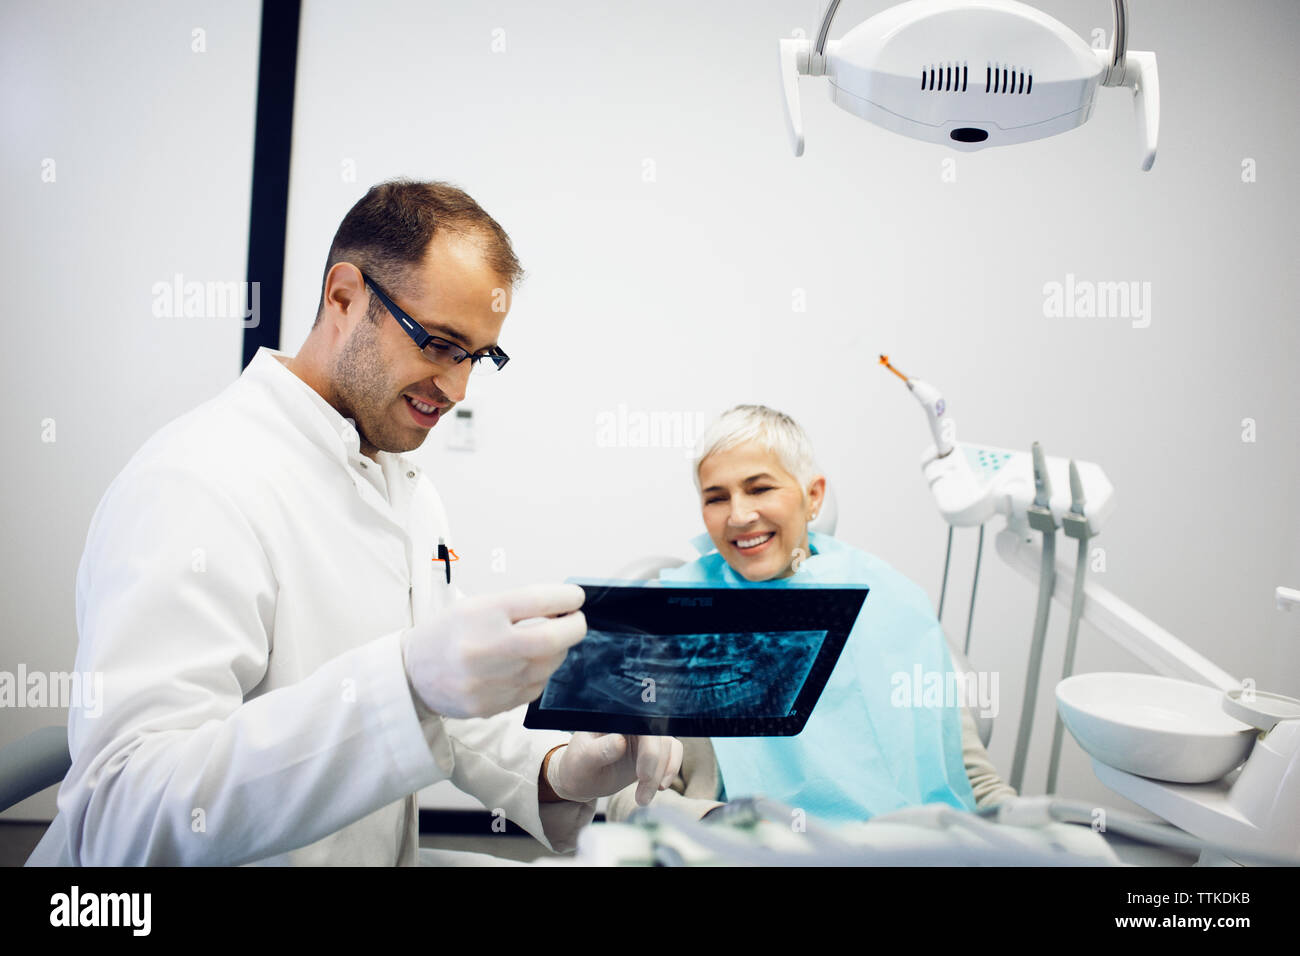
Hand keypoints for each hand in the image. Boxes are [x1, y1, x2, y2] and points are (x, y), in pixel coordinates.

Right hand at [401, 584, 585, 718]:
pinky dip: (541, 672)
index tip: (576, 597)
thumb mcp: (476, 605)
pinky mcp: (494, 706)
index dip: (566, 597)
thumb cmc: (448, 633)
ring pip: (549, 665)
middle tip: (574, 620)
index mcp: (480, 614)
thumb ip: (519, 604)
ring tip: (550, 640)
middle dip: (573, 627)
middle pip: (552, 638)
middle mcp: (486, 648)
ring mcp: (490, 682)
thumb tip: (563, 604)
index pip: (538, 600)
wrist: (413, 674)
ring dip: (558, 650)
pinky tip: (529, 663)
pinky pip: (535, 687)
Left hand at [547, 734, 683, 805]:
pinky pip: (673, 752)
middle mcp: (632, 721)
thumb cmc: (577, 767)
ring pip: (668, 745)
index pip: (640, 721)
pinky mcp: (652, 748)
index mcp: (614, 717)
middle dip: (655, 767)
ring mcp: (643, 734)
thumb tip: (620, 741)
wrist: (581, 780)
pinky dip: (671, 769)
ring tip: (643, 799)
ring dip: (662, 773)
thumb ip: (599, 750)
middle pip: (658, 735)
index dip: (648, 746)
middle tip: (642, 796)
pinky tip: (660, 787)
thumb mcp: (582, 761)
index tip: (641, 775)